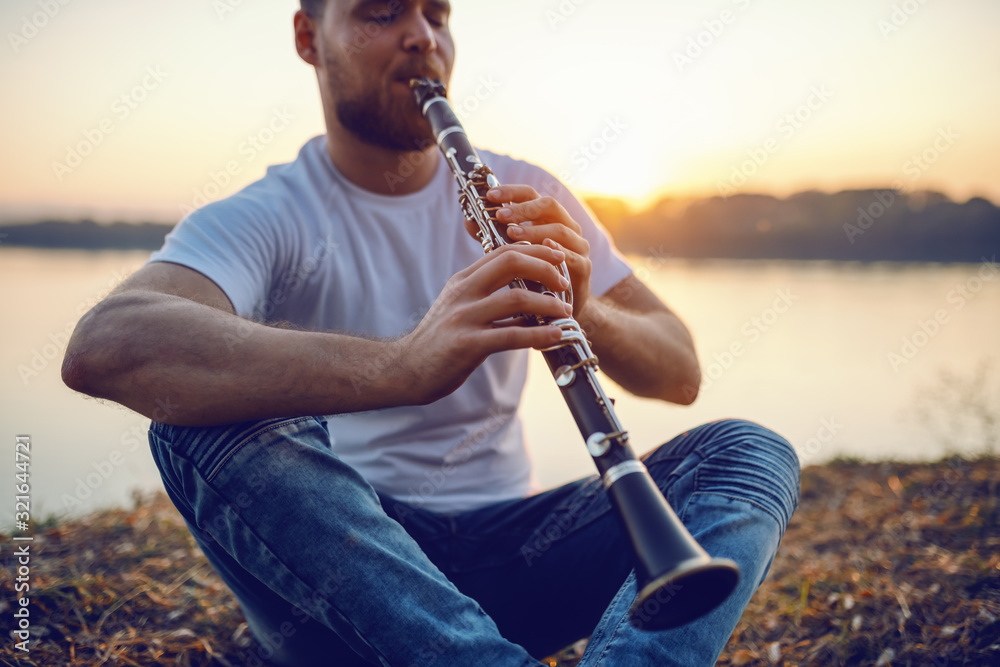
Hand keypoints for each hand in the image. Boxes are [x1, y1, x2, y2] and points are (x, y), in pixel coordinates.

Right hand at [399, 244, 572, 404]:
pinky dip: (539, 334)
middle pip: (511, 263)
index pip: (503, 252)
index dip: (535, 251)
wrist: (405, 369)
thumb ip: (487, 297)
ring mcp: (464, 317)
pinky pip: (511, 335)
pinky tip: (556, 336)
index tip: (557, 257)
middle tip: (565, 281)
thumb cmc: (438, 341)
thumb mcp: (459, 308)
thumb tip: (529, 297)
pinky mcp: (467, 345)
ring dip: (548, 304)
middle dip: (545, 268)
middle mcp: (463, 292)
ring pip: (516, 299)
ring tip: (566, 311)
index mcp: (462, 280)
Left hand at [481, 185, 592, 317]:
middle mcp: (566, 227)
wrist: (555, 313)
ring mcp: (578, 247)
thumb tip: (468, 221)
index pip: (532, 195)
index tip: (491, 195)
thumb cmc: (531, 280)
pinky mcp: (584, 269)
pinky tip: (542, 249)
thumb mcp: (509, 254)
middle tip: (501, 215)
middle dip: (523, 209)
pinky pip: (572, 256)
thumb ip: (492, 236)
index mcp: (548, 219)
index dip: (512, 192)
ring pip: (560, 230)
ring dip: (535, 230)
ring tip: (512, 233)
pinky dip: (557, 252)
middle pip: (549, 205)